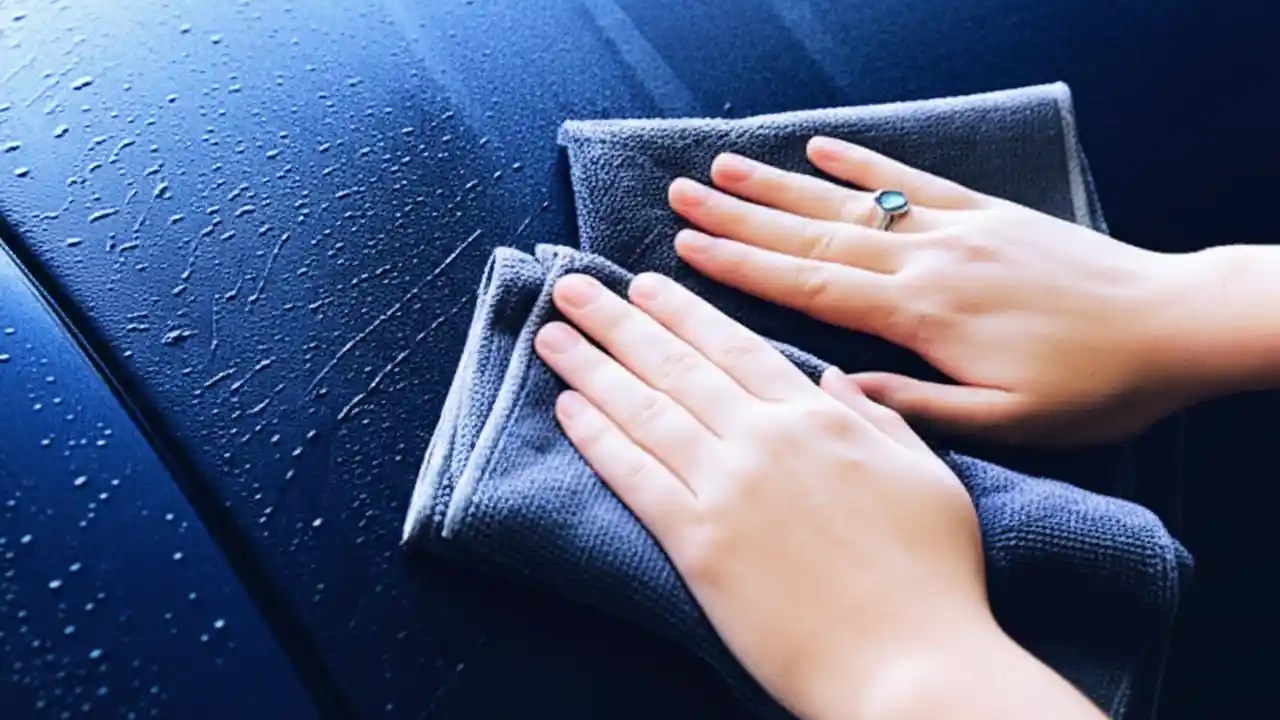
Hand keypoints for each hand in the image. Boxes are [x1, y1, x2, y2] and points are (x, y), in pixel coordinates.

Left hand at [533, 272, 1100, 718]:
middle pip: (677, 365)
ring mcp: (727, 489)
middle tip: (573, 286)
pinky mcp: (698, 545)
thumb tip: (833, 377)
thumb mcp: (926, 477)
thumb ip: (879, 418)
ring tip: (552, 334)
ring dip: (592, 366)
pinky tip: (566, 407)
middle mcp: (765, 439)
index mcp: (821, 418)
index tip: (645, 284)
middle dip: (620, 319)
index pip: (735, 347)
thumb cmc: (934, 578)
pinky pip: (635, 476)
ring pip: (646, 409)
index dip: (683, 312)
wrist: (911, 665)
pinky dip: (596, 437)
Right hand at [666, 137, 1204, 444]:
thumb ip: (916, 405)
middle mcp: (927, 260)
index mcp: (922, 314)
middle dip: (742, 218)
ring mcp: (955, 229)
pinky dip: (863, 166)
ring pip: (851, 205)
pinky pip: (911, 183)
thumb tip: (836, 393)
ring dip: (783, 187)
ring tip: (726, 167)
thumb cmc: (1090, 387)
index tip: (687, 248)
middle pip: (814, 236)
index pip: (811, 287)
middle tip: (682, 196)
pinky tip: (821, 150)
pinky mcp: (986, 213)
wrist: (1171, 325)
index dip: (743, 268)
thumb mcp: (1006, 421)